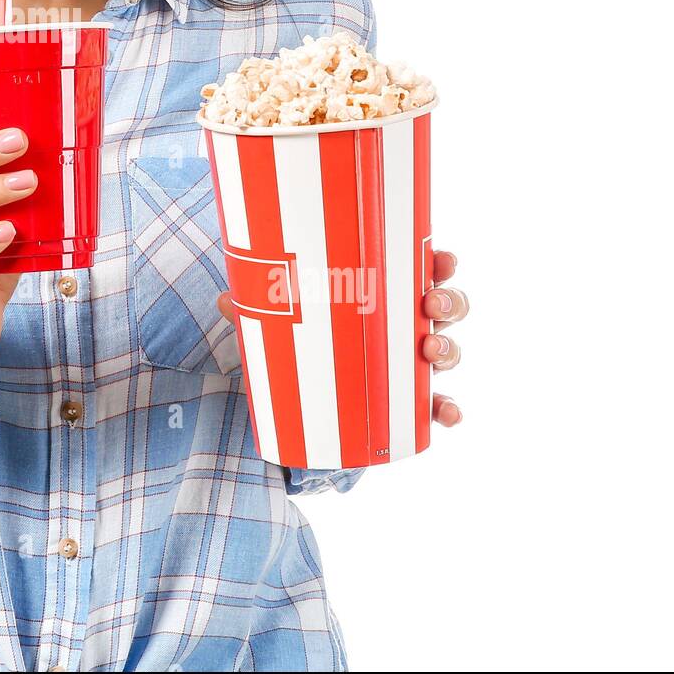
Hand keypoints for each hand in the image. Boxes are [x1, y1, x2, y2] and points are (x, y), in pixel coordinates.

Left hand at [215, 247, 467, 427]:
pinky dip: (446, 409)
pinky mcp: (404, 404)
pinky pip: (433, 406)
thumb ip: (255, 307)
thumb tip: (224, 299)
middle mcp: (402, 325)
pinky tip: (447, 413)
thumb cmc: (302, 337)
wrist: (300, 397)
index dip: (439, 263)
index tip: (440, 260)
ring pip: (445, 351)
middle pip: (443, 307)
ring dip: (449, 349)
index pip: (419, 270)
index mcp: (380, 292)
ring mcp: (407, 365)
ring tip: (432, 351)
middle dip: (449, 302)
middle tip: (431, 304)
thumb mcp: (279, 317)